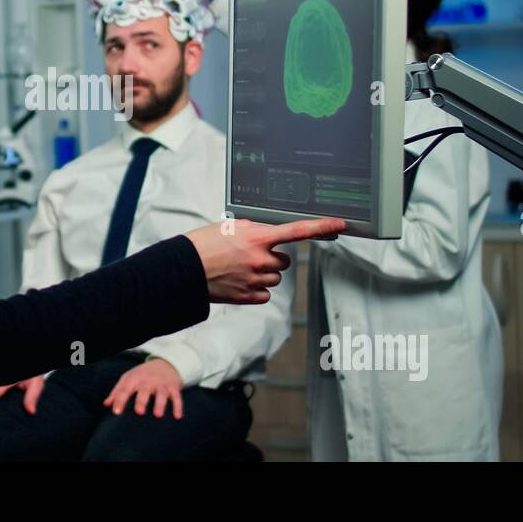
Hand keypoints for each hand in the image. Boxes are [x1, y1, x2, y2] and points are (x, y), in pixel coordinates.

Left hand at [104, 358, 183, 418]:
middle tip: (139, 412)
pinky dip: (178, 406)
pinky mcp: (174, 387)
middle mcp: (148, 380)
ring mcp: (162, 384)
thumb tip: (106, 405)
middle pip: (144, 390)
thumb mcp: (129, 379)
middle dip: (141, 401)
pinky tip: (177, 417)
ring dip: (160, 404)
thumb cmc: (143, 375)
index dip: (120, 400)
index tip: (116, 412)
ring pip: (161, 393)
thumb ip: (117, 392)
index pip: (126, 389)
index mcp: (135, 378)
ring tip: (158, 415)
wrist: (165, 363)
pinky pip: (177, 397)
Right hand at [185, 217, 345, 303]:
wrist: (183, 270)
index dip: (322, 227)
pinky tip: (239, 282)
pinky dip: (256, 289)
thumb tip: (266, 235)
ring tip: (239, 269)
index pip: (297, 230)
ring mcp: (256, 279)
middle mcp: (261, 259)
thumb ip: (253, 231)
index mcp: (257, 237)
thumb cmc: (202, 246)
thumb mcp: (229, 227)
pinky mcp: (249, 296)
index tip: (339, 225)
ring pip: (275, 278)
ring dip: (264, 274)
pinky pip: (265, 294)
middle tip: (250, 256)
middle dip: (272, 258)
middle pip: (284, 261)